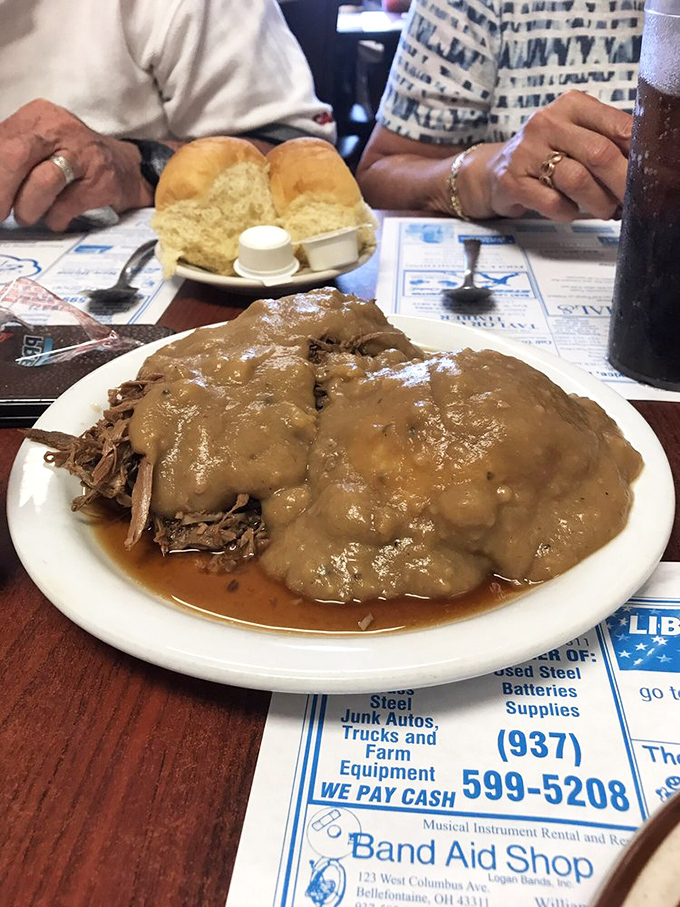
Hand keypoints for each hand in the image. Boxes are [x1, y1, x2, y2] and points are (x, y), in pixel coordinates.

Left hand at [0, 99, 153, 230]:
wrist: (127, 168)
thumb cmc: (76, 160)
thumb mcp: (42, 145)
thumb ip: (13, 157)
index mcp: (39, 116)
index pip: (2, 142)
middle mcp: (61, 128)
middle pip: (15, 156)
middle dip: (1, 191)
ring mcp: (84, 154)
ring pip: (42, 181)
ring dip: (28, 208)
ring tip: (28, 216)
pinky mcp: (102, 180)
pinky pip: (67, 205)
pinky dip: (55, 218)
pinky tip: (56, 218)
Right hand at [460, 91, 632, 221]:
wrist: (494, 170)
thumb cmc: (543, 154)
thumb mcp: (574, 135)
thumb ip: (605, 141)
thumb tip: (642, 165)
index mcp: (571, 106)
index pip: (616, 125)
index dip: (636, 153)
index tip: (645, 173)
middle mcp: (547, 123)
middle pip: (599, 153)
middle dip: (621, 182)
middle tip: (630, 200)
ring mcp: (527, 152)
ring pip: (577, 180)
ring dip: (597, 202)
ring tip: (604, 210)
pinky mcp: (513, 181)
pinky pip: (552, 202)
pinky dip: (568, 213)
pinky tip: (570, 212)